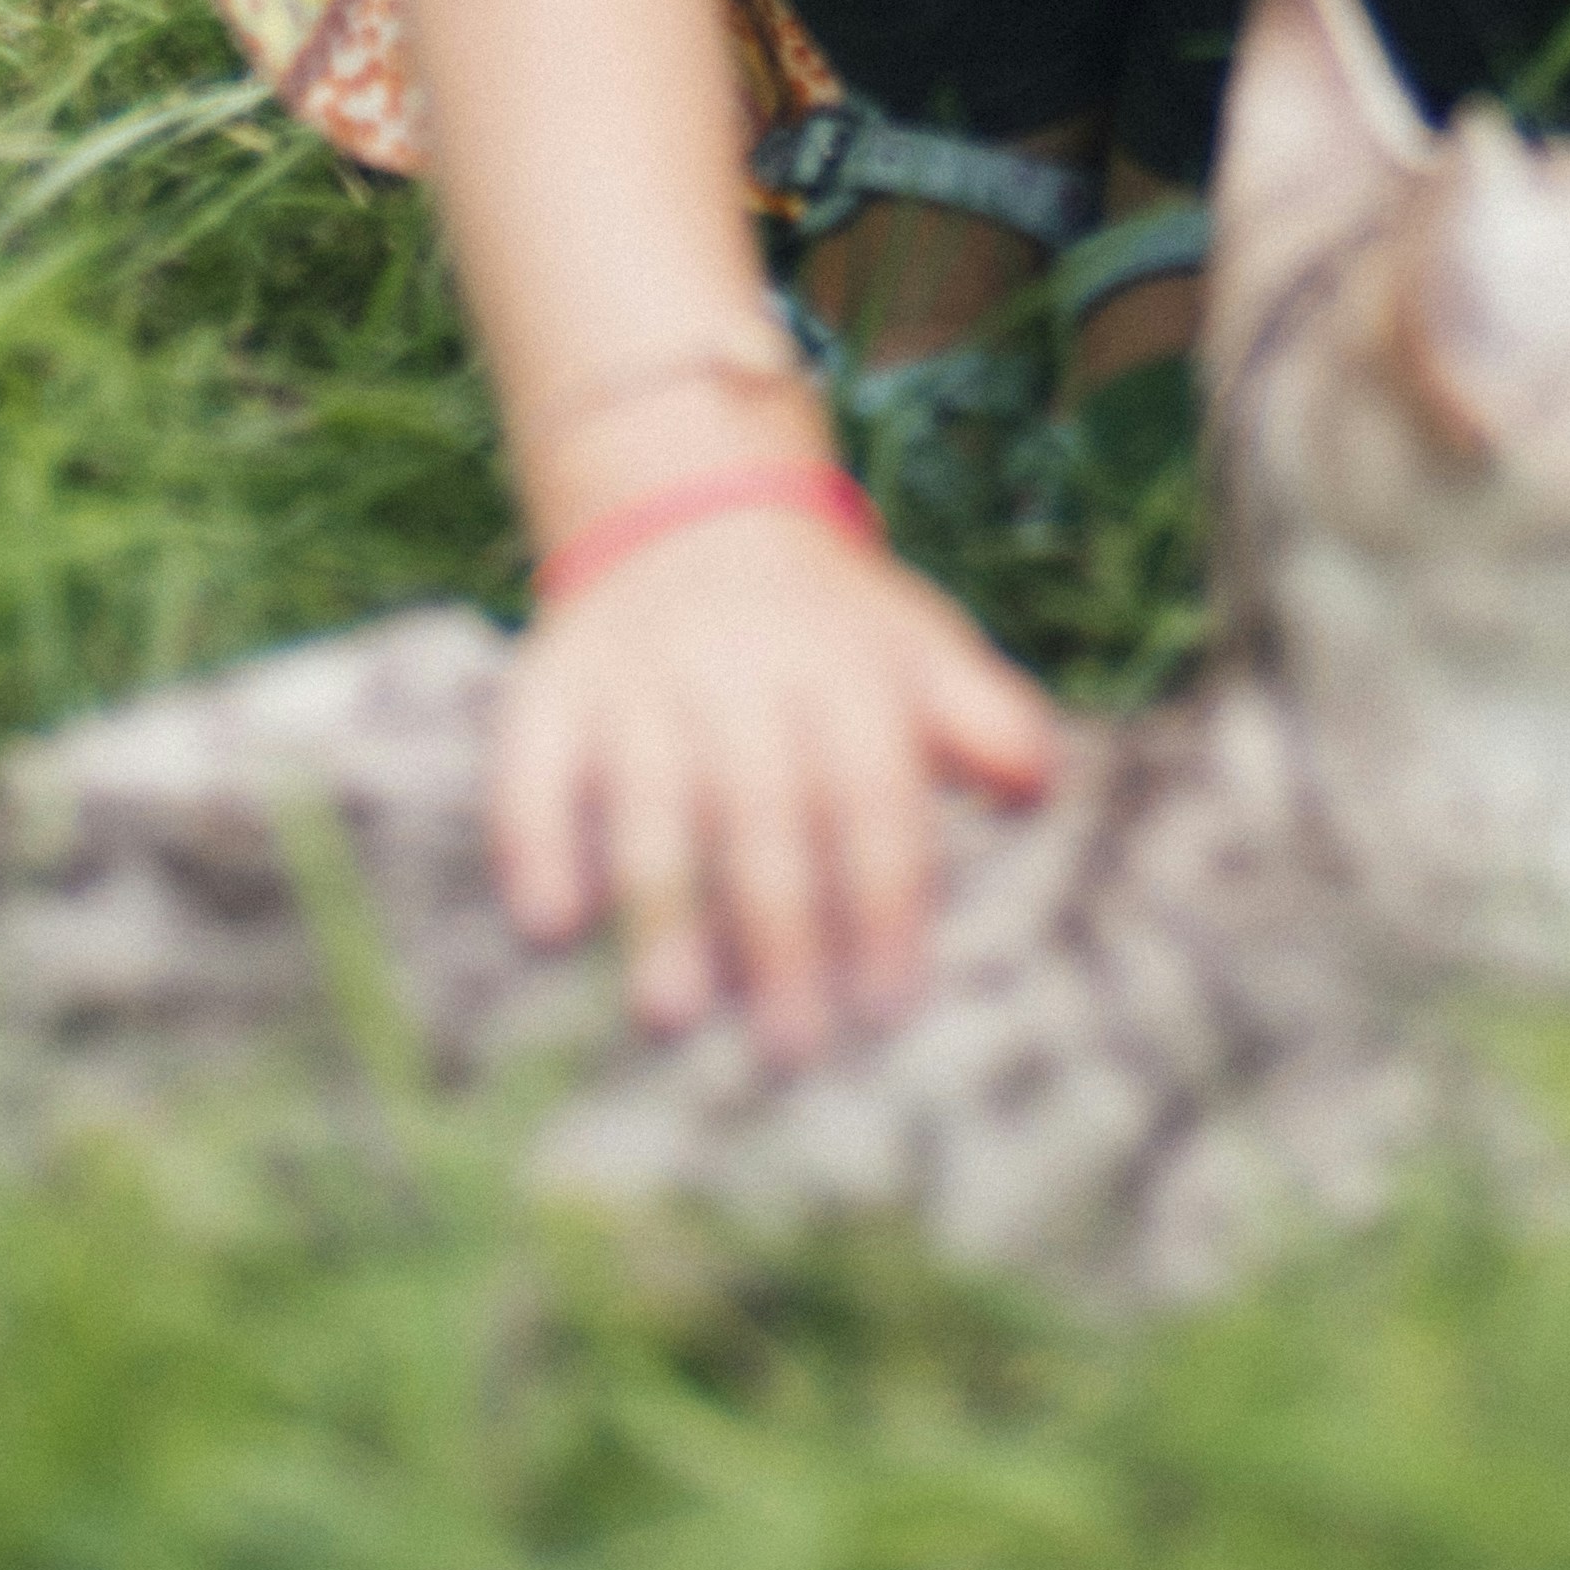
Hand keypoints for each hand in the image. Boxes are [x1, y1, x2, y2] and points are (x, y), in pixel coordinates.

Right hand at [488, 511, 1055, 1067]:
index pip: (871, 796)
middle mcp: (739, 669)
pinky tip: (550, 923)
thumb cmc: (833, 631)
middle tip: (790, 1050)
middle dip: (779, 935)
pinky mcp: (552, 688)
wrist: (695, 519)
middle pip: (764, 813)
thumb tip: (1036, 787)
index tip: (888, 1011)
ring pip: (650, 798)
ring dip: (661, 906)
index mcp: (843, 669)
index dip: (883, 902)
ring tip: (671, 1016)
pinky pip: (533, 766)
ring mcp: (639, 679)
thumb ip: (984, 719)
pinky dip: (535, 841)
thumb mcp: (918, 652)